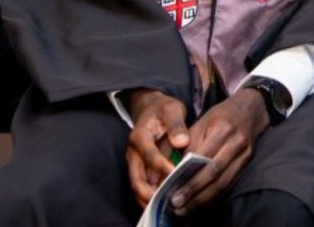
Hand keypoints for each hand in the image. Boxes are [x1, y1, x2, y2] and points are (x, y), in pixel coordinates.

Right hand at [125, 89, 188, 207]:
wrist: (151, 108)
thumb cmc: (164, 109)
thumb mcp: (172, 110)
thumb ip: (176, 125)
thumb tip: (181, 142)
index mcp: (139, 136)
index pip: (149, 155)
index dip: (162, 166)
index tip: (176, 174)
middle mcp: (132, 152)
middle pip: (136, 178)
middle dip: (150, 192)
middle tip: (168, 200)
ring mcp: (134, 162)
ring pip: (137, 185)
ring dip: (149, 198)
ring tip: (166, 206)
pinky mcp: (138, 168)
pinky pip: (142, 185)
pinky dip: (150, 195)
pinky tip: (163, 202)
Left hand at [168, 89, 268, 214]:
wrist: (251, 109)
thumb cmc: (221, 115)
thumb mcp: (202, 121)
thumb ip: (189, 143)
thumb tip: (176, 169)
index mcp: (222, 128)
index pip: (203, 156)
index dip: (188, 174)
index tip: (171, 187)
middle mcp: (236, 142)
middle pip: (214, 172)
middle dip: (194, 190)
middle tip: (176, 203)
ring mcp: (244, 154)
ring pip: (224, 182)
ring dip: (204, 198)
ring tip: (186, 208)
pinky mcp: (247, 162)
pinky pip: (230, 183)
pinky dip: (215, 195)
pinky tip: (202, 202)